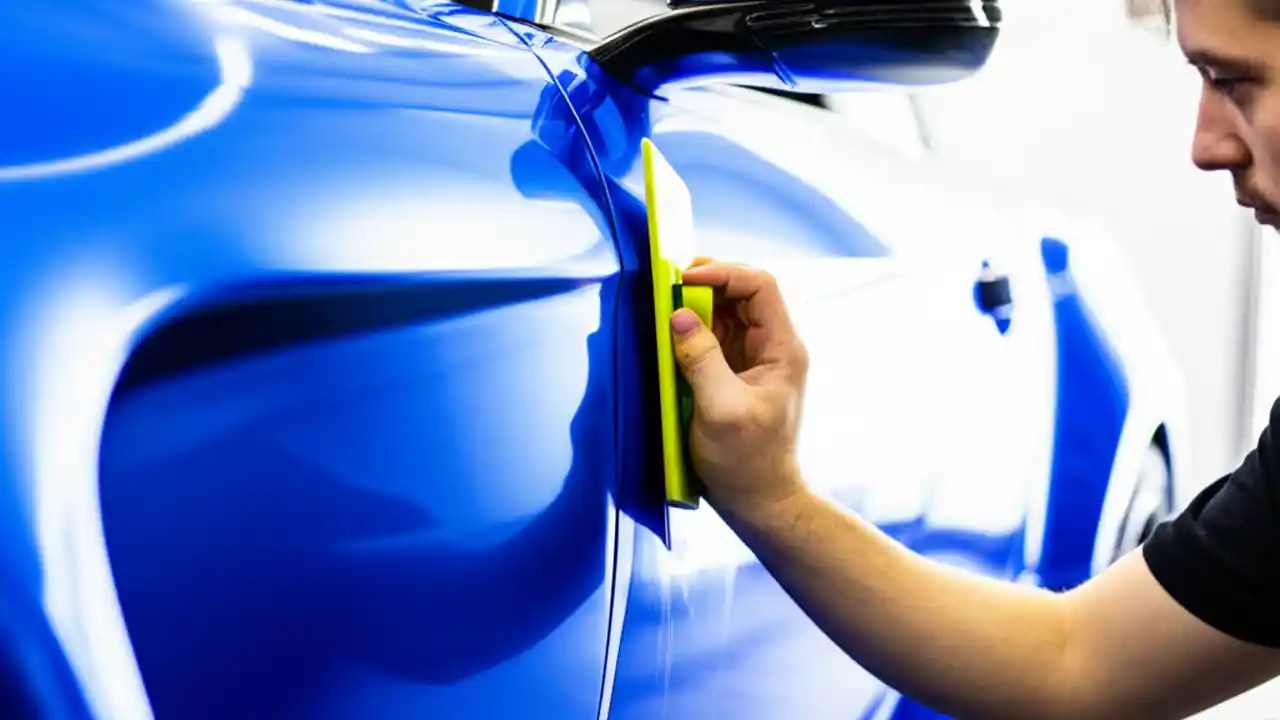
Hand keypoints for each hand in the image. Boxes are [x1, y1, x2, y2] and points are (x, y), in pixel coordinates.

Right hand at [671, 259, 808, 519]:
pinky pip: (713, 337)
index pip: (760, 286)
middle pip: (742, 293)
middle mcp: (771, 347)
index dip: (724, 273)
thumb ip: (701, 360)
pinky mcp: (732, 374)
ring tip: (665, 310)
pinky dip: (691, 330)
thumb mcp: (721, 410)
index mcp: (782, 349)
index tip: (685, 279)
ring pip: (726, 312)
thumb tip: (679, 317)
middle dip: (706, 285)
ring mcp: (752, 360)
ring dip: (695, 307)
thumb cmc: (747, 463)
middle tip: (667, 289)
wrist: (759, 501)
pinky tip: (671, 336)